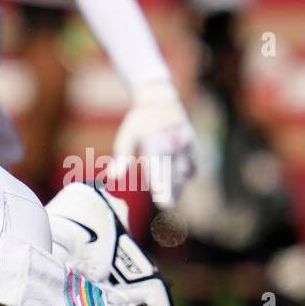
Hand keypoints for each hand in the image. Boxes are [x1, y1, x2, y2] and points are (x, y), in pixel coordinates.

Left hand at [110, 81, 197, 208]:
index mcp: (155, 144)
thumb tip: (112, 178)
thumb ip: (122, 158)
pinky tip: (182, 182)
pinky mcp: (192, 142)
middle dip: (171, 191)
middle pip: (173, 173)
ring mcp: (184, 143)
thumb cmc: (138, 122)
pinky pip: (192, 163)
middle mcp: (172, 144)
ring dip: (179, 185)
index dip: (160, 186)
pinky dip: (187, 173)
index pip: (158, 169)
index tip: (161, 201)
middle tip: (167, 206)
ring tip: (173, 199)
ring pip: (184, 170)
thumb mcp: (126, 137)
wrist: (159, 100)